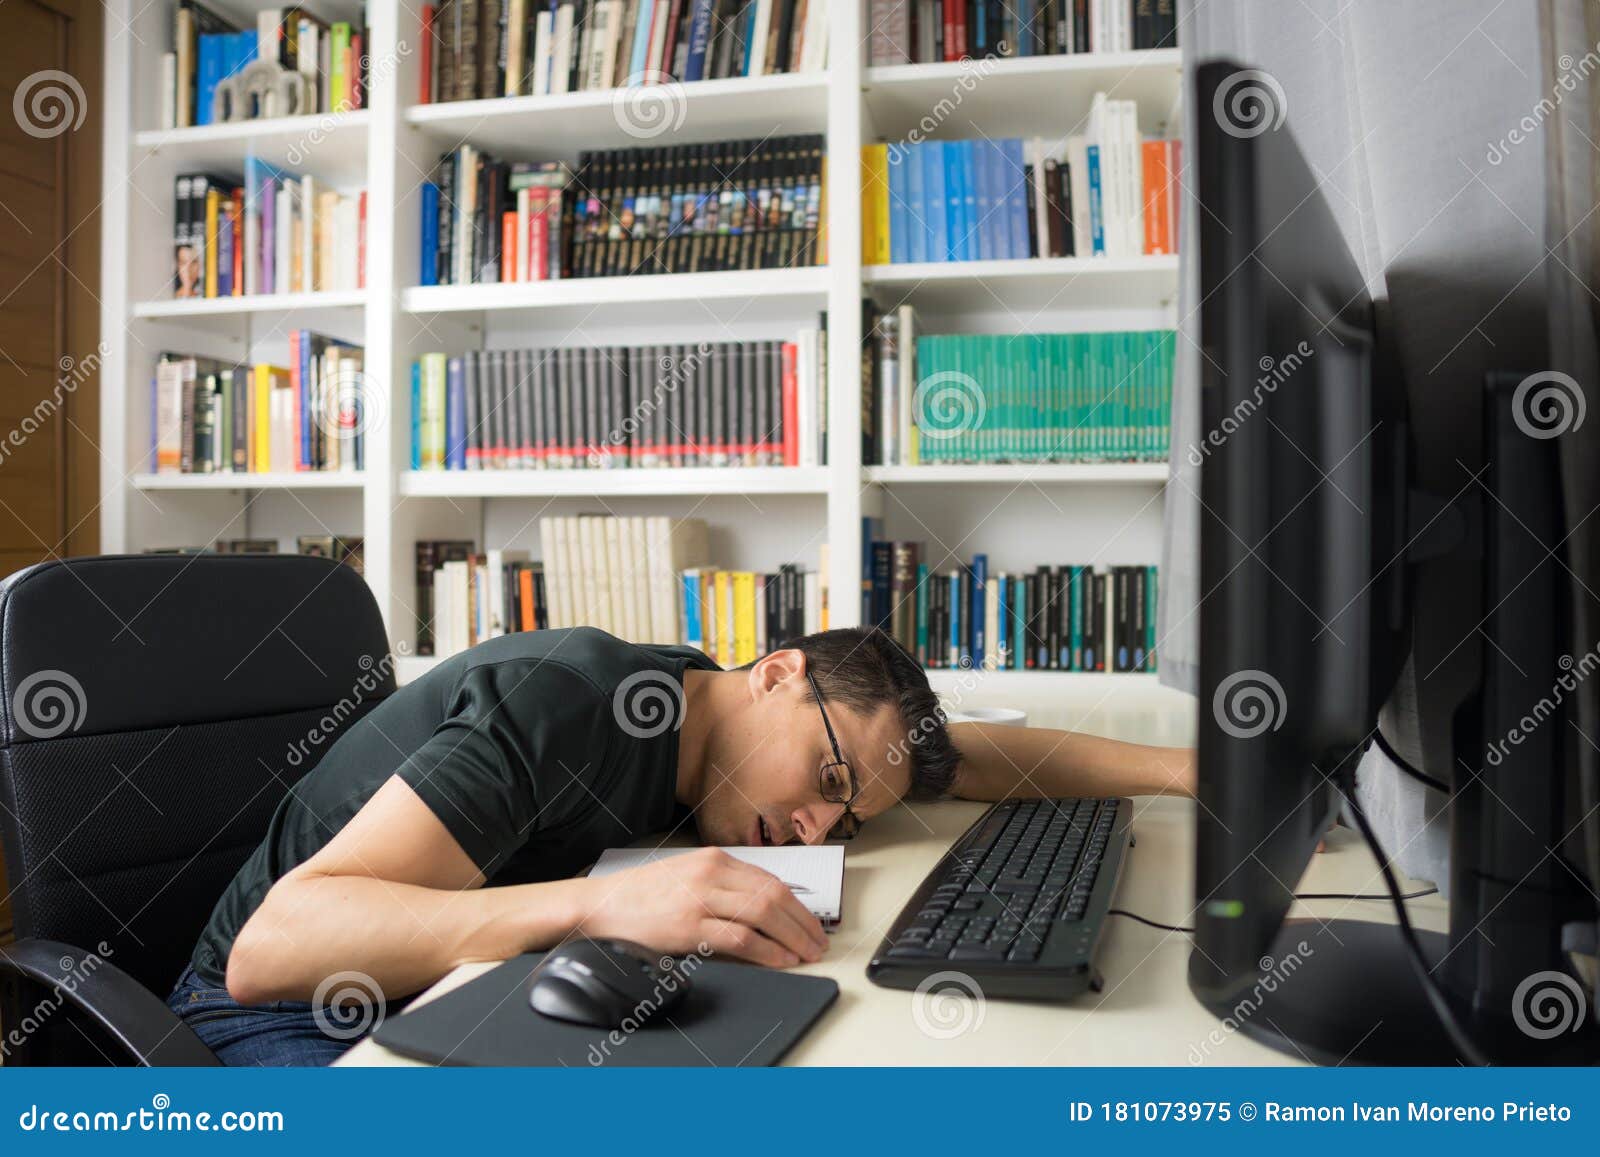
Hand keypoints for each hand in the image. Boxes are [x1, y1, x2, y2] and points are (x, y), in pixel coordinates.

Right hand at [578, 848, 827, 967]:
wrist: (603, 904)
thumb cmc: (643, 895)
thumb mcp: (689, 876)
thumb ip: (723, 886)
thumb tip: (765, 912)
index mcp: (715, 859)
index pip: (772, 880)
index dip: (799, 904)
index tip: (812, 922)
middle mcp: (712, 873)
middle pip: (775, 895)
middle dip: (803, 922)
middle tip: (818, 941)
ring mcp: (701, 899)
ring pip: (764, 914)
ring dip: (792, 937)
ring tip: (806, 953)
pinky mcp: (690, 926)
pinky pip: (741, 938)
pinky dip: (768, 951)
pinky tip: (781, 960)